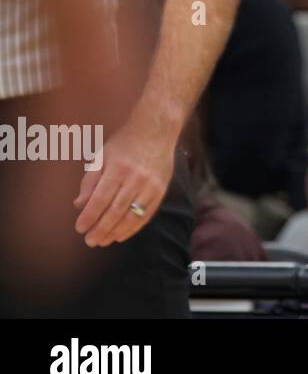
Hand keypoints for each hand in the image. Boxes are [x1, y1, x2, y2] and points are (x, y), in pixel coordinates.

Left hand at [73, 116, 176, 246]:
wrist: (157, 131)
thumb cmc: (125, 143)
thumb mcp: (102, 156)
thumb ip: (90, 180)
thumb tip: (79, 205)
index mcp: (118, 169)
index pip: (101, 199)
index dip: (89, 216)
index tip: (79, 228)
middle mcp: (136, 178)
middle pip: (116, 211)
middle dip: (100, 229)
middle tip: (89, 241)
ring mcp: (151, 186)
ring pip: (132, 216)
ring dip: (116, 232)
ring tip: (103, 240)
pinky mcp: (161, 191)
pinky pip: (146, 215)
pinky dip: (133, 228)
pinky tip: (121, 235)